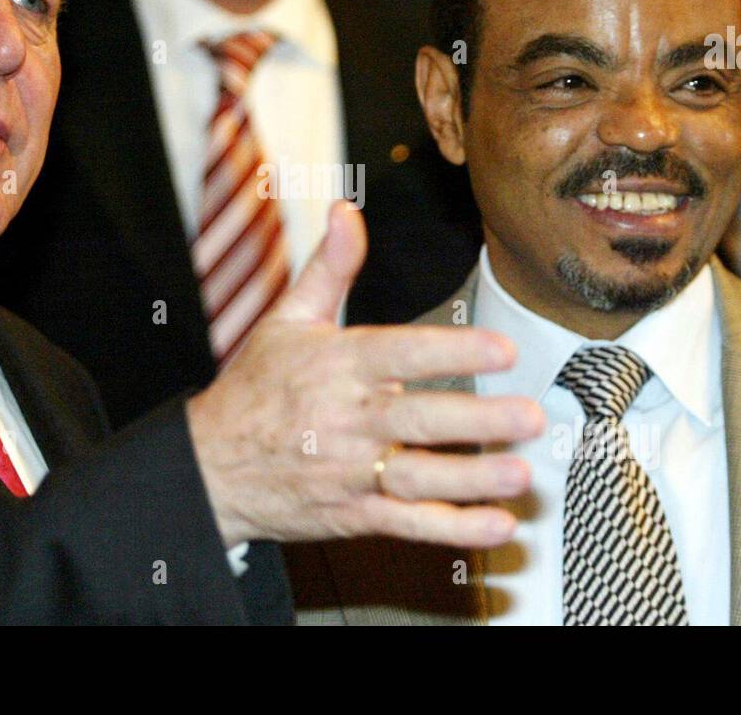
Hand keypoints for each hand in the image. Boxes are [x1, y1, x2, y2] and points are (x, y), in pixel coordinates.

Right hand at [187, 201, 541, 548]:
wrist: (209, 467)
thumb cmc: (253, 389)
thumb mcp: (286, 320)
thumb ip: (328, 268)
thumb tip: (346, 212)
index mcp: (337, 365)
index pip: (401, 353)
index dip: (453, 352)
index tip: (501, 350)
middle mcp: (346, 419)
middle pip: (418, 419)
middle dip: (478, 419)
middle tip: (530, 416)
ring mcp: (349, 470)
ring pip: (418, 476)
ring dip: (473, 478)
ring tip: (521, 473)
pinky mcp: (352, 513)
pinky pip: (407, 523)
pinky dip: (452, 527)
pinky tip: (496, 525)